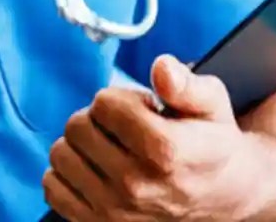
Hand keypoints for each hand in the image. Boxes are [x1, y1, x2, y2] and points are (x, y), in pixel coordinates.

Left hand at [43, 55, 275, 220]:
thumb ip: (185, 84)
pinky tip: (94, 169)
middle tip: (124, 129)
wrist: (222, 195)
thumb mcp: (212, 105)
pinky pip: (53, 186)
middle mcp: (137, 184)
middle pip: (77, 127)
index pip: (104, 104)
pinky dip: (67, 174)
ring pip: (60, 154)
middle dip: (97, 119)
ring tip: (110, 148)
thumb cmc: (212, 143)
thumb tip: (162, 67)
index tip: (142, 110)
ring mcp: (115, 209)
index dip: (120, 98)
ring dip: (80, 145)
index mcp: (166, 150)